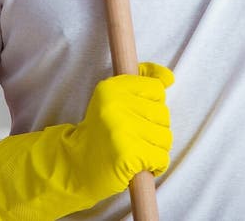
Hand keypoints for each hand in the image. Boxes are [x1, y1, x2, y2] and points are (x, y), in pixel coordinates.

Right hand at [0, 62, 173, 220]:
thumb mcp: (114, 97)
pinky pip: (161, 158)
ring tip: (136, 151)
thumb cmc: (101, 131)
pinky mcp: (127, 155)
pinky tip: (140, 165)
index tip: (137, 115)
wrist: (75, 166)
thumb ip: (142, 81)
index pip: (156, 89)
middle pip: (163, 114)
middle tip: (134, 137)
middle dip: (154, 129)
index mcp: (112, 87)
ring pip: (165, 137)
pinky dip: (156, 165)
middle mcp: (115, 105)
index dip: (152, 105)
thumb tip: (169, 77)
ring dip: (156, 149)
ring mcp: (121, 130)